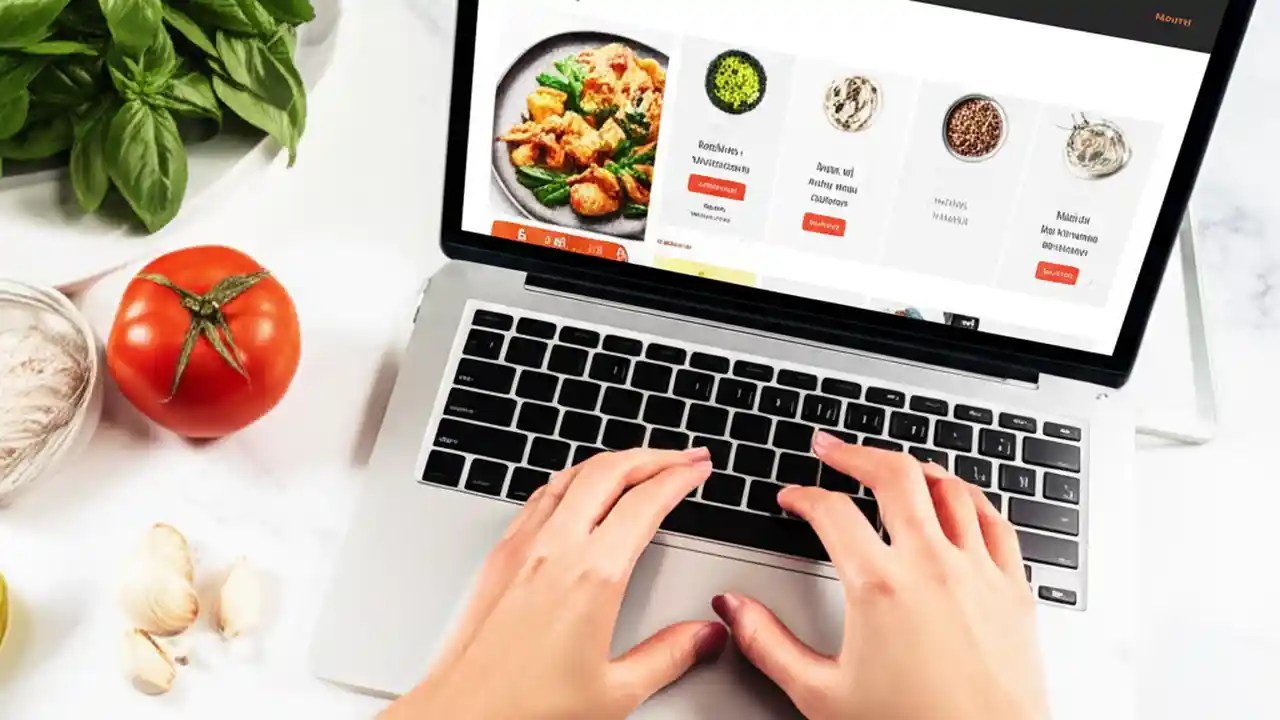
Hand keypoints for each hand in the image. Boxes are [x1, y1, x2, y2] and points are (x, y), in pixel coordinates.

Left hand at [383, 448, 724, 719]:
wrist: (459, 715)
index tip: (699, 467)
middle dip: (653, 456)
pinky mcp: (499, 554)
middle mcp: (555, 548)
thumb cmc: (525, 709)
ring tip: (638, 464)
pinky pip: (541, 495)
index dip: (679, 477)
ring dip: (612, 462)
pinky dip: (573, 479)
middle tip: (681, 456)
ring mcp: (523, 545)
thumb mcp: (616, 692)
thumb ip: (669, 656)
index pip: (646, 502)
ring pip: (572, 475)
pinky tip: (580, 490)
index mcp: (593, 575)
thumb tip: (706, 636)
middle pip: (610, 471)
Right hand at [713, 431, 1048, 719]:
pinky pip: (994, 521)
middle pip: (894, 474)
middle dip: (855, 453)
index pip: (832, 511)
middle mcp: (932, 565)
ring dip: (913, 468)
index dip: (803, 496)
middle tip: (832, 449)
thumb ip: (767, 644)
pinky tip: (957, 499)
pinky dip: (969, 499)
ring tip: (891, 466)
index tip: (792, 498)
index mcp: (880, 586)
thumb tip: (732, 609)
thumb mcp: (821, 695)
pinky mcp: (1014, 589)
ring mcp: (978, 572)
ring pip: (949, 488)